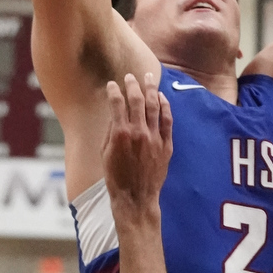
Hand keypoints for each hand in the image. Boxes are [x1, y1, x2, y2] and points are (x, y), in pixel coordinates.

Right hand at [101, 73, 172, 215]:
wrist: (136, 197)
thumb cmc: (116, 178)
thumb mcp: (105, 153)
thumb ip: (110, 131)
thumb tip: (115, 114)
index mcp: (120, 133)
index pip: (117, 103)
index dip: (114, 91)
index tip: (112, 85)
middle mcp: (138, 132)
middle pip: (137, 100)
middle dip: (133, 84)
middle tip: (130, 76)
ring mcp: (154, 137)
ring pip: (154, 106)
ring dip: (151, 89)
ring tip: (148, 77)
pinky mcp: (166, 145)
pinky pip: (167, 121)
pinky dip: (165, 106)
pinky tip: (162, 97)